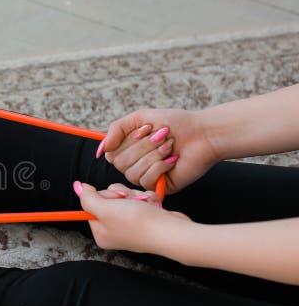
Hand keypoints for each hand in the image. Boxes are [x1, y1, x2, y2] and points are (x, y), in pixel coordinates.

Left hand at [73, 181, 190, 252]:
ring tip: (144, 205)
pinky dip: (147, 200)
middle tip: (129, 202)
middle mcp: (114, 230)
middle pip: (109, 198)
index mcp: (101, 233)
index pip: (92, 205)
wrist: (171, 231)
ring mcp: (131, 225)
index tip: (113, 200)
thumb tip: (78, 187)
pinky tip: (153, 207)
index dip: (103, 197)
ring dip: (135, 196)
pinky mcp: (146, 218)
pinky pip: (140, 199)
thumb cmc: (137, 223)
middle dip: (121, 195)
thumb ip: (88, 198)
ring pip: (125, 196)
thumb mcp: (105, 209)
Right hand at [97, 108, 218, 193]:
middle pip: (121, 163)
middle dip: (144, 146)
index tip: (147, 129)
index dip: (127, 142)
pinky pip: (146, 180)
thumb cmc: (174, 123)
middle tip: (163, 136)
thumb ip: (116, 129)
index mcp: (129, 150)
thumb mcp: (140, 118)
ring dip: (154, 155)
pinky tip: (173, 159)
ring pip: (133, 173)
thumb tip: (101, 151)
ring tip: (170, 146)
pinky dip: (161, 166)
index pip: (111, 154)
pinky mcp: (160, 186)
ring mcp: (147, 177)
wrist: (203, 133)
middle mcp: (135, 165)